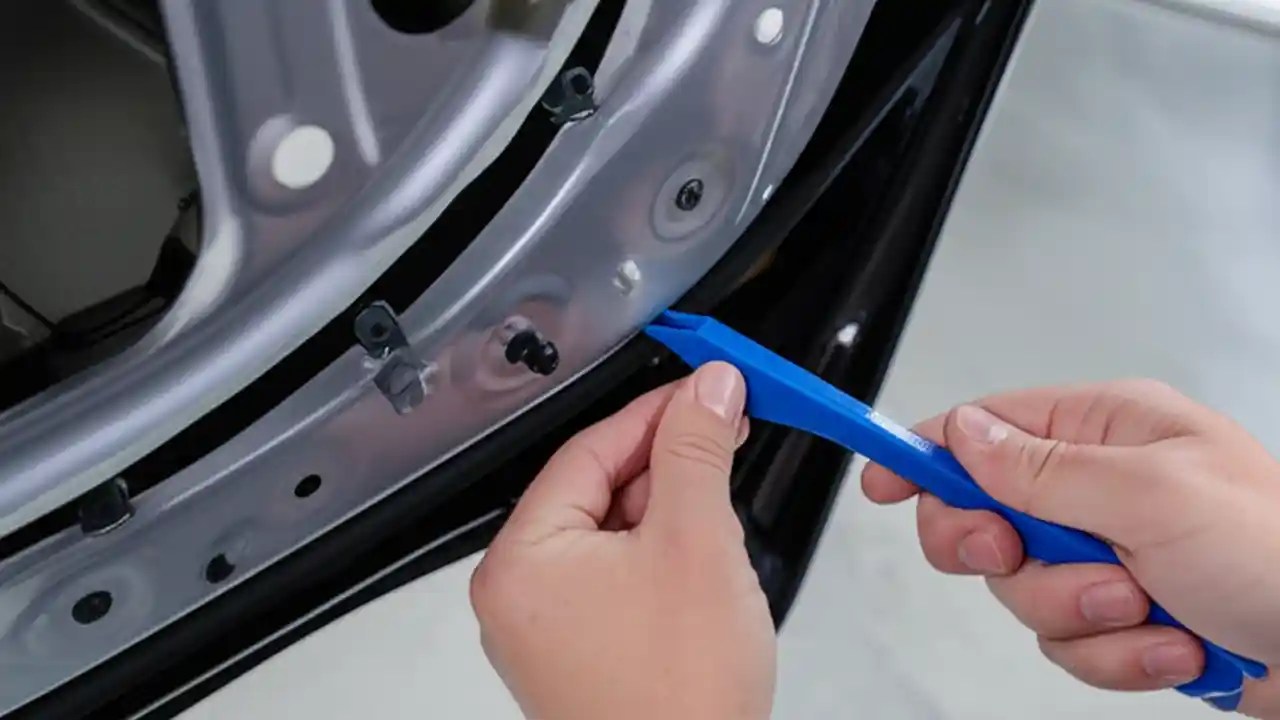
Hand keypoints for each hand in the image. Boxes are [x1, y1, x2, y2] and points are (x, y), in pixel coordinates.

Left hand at [470, 363, 774, 719]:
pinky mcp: (580, 653)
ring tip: (722, 506)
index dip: (654, 412)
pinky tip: (703, 555)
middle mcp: (520, 595)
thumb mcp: (697, 542)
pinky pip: (616, 578)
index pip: (587, 452)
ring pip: (610, 535)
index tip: (705, 388)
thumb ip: (698, 451)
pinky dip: (660, 556)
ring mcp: (547, 629)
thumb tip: (709, 390)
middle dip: (666, 462)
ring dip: (669, 510)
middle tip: (724, 431)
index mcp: (521, 560)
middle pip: (596, 490)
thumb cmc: (678, 695)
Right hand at [861, 379, 1279, 716]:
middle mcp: (1103, 488)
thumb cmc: (1277, 555)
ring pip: (1024, 590)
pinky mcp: (1126, 616)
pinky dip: (1116, 654)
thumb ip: (1040, 469)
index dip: (926, 453)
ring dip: (1079, 612)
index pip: (987, 428)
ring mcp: (1112, 554)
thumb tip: (962, 434)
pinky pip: (1069, 640)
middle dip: (1005, 554)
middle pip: (986, 516)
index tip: (880, 481)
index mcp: (1109, 431)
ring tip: (1146, 609)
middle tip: (1019, 557)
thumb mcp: (1149, 497)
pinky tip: (1174, 646)